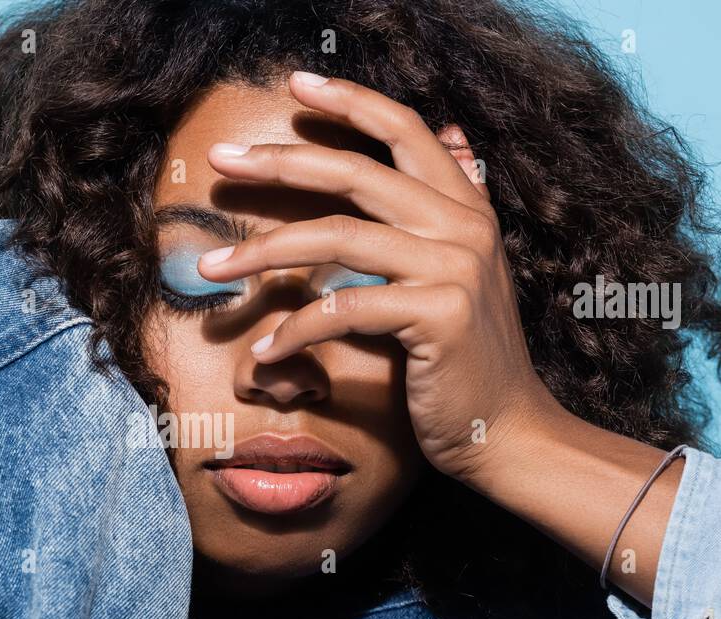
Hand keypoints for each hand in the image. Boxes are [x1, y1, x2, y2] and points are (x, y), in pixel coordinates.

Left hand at [196, 71, 563, 487]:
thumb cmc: (464, 361)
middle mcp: (463, 226)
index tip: (294, 86)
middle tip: (219, 160)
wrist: (508, 430)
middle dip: (279, 162)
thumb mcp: (459, 274)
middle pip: (355, 173)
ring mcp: (454, 268)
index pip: (405, 131)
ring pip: (337, 237)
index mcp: (466, 208)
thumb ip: (442, 214)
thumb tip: (448, 140)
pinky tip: (264, 351)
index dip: (349, 102)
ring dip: (262, 252)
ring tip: (213, 269)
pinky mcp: (438, 315)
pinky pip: (342, 310)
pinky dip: (295, 330)